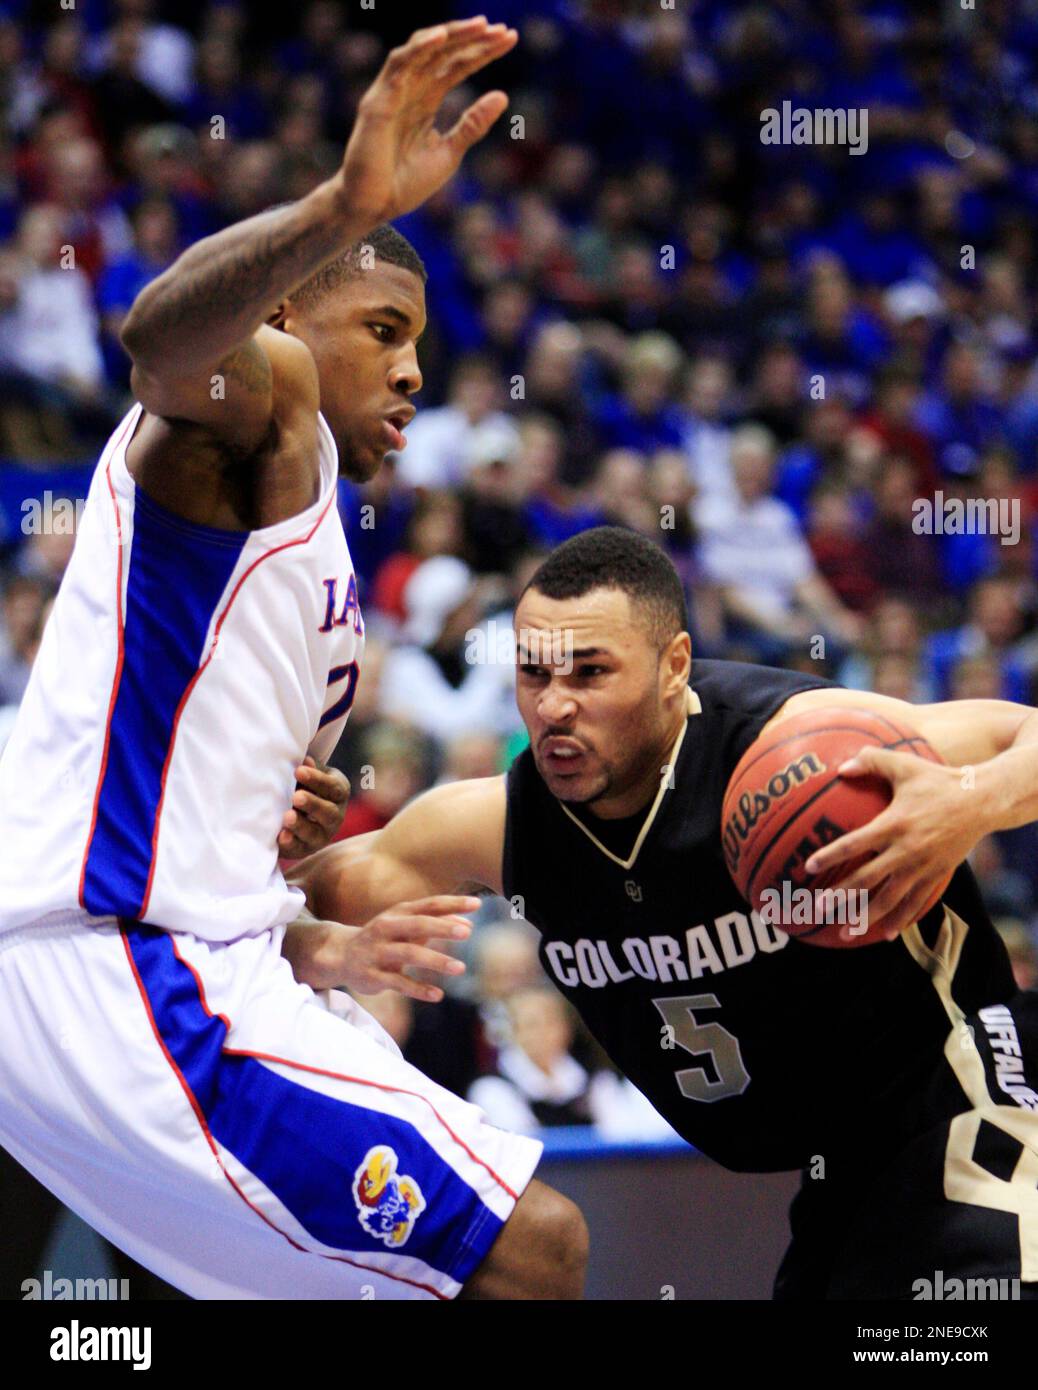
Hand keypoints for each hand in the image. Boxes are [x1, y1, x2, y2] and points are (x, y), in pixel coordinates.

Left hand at [277, 757, 349, 857]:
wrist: (293, 808)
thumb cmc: (302, 783)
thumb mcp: (308, 775)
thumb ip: (308, 769)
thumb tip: (306, 761)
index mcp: (338, 792)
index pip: (333, 787)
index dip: (317, 779)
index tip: (298, 770)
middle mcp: (335, 816)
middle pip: (329, 812)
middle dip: (313, 804)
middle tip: (296, 796)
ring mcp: (321, 835)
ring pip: (315, 833)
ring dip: (301, 825)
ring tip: (287, 816)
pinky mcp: (304, 849)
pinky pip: (298, 848)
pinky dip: (290, 843)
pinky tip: (281, 836)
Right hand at [289, 896, 479, 1000]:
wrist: (340, 955)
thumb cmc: (384, 937)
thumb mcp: (406, 926)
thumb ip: (436, 923)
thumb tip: (468, 923)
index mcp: (398, 913)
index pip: (429, 905)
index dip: (452, 903)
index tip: (477, 904)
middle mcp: (387, 929)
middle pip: (417, 925)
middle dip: (442, 927)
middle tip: (467, 932)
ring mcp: (378, 952)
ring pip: (409, 954)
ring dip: (436, 960)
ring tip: (460, 968)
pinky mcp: (373, 976)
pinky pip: (398, 983)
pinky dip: (419, 989)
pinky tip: (438, 995)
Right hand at [339, 18, 517, 223]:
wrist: (375, 208)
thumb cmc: (405, 184)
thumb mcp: (450, 153)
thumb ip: (473, 125)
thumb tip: (503, 96)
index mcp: (427, 99)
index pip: (457, 65)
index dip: (483, 51)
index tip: (510, 39)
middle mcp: (410, 89)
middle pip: (444, 52)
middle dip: (473, 38)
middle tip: (502, 30)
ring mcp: (393, 92)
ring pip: (423, 49)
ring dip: (451, 35)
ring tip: (481, 26)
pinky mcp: (378, 101)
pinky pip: (399, 65)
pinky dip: (419, 48)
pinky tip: (441, 37)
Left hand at [803, 747, 979, 939]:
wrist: (982, 801)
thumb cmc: (939, 780)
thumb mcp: (905, 764)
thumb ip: (872, 761)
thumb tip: (841, 767)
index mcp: (894, 824)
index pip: (855, 843)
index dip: (831, 855)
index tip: (809, 866)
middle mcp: (906, 850)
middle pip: (867, 879)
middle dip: (840, 896)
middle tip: (817, 909)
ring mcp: (923, 866)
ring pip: (890, 899)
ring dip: (866, 918)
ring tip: (845, 933)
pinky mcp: (938, 875)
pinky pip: (917, 903)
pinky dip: (901, 920)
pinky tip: (887, 934)